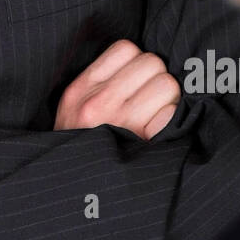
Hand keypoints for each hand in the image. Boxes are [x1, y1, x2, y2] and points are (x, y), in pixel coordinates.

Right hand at [55, 40, 179, 138]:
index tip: (135, 80)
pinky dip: (172, 120)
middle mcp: (99, 102)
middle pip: (153, 63)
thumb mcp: (71, 107)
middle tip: (148, 99)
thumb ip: (98, 82)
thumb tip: (140, 61)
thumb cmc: (77, 145)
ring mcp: (121, 123)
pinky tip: (159, 131)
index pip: (126, 48)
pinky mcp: (142, 144)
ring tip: (154, 114)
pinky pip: (172, 115)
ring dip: (167, 98)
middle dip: (156, 78)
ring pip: (168, 84)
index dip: (138, 62)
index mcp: (81, 89)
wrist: (68, 190)